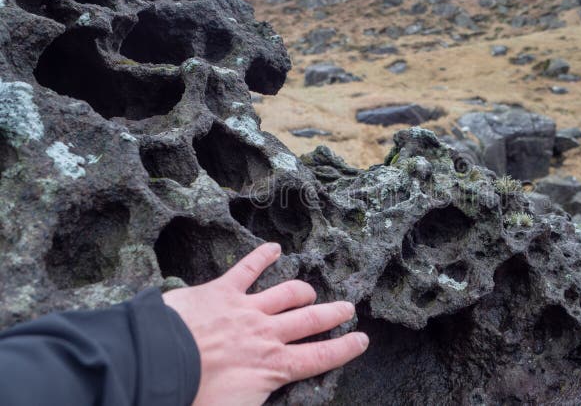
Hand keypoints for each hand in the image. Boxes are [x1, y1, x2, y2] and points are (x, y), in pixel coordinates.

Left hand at [163, 243, 367, 404]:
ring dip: (303, 291)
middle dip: (333, 314)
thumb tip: (266, 403)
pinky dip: (262, 256)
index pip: (320, 357)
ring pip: (287, 294)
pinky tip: (273, 248)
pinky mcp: (222, 291)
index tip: (362, 339)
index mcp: (273, 367)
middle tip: (348, 308)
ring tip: (310, 291)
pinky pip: (247, 269)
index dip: (345, 349)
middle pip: (311, 321)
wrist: (159, 366)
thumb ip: (257, 405)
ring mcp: (246, 309)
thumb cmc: (194, 398)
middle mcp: (268, 334)